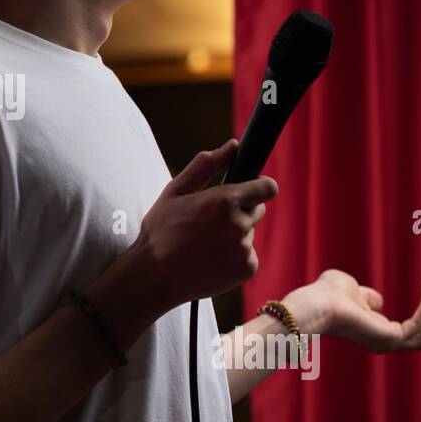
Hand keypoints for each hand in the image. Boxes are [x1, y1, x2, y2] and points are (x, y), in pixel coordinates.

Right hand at [132, 138, 279, 306]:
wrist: (153, 276)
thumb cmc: (161, 231)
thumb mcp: (176, 191)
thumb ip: (206, 165)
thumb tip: (233, 145)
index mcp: (225, 200)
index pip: (267, 187)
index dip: (258, 187)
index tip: (249, 191)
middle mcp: (239, 224)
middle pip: (256, 210)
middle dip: (239, 212)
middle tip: (209, 223)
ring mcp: (244, 249)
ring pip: (248, 234)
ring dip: (234, 236)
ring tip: (204, 244)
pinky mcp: (246, 269)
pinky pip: (247, 257)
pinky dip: (234, 258)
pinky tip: (210, 259)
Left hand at [283, 269, 420, 353]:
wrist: (315, 303)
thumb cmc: (326, 294)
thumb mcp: (352, 290)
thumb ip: (367, 297)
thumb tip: (379, 302)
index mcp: (374, 332)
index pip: (409, 330)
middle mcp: (382, 342)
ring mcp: (387, 343)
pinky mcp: (391, 339)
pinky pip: (419, 325)